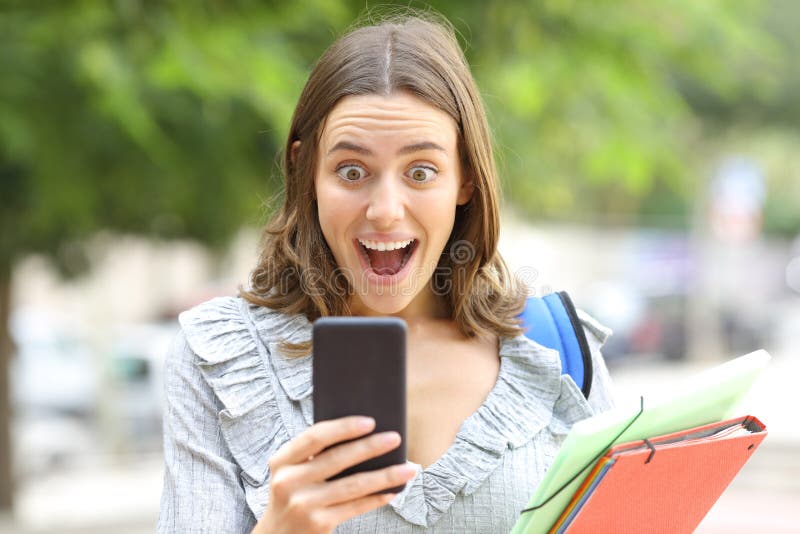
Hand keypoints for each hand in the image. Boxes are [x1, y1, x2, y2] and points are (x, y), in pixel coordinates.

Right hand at [251, 416, 415, 533]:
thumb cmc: (294, 493)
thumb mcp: (293, 471)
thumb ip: (317, 454)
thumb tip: (365, 436)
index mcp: (282, 461)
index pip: (315, 437)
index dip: (343, 427)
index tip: (370, 421)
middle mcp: (288, 482)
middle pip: (337, 459)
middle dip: (370, 447)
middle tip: (395, 438)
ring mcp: (303, 504)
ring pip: (353, 485)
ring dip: (384, 476)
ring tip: (408, 468)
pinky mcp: (318, 524)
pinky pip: (355, 507)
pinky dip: (376, 498)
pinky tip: (393, 491)